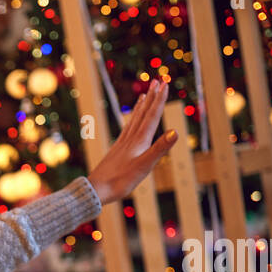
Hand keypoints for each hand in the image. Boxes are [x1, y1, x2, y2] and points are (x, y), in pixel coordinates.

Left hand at [87, 79, 176, 205]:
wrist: (96, 190)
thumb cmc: (120, 181)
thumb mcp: (144, 167)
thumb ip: (159, 149)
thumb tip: (175, 132)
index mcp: (139, 141)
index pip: (152, 116)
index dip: (160, 100)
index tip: (165, 84)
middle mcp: (130, 139)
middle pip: (143, 114)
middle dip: (152, 97)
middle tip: (159, 81)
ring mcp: (122, 144)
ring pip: (134, 120)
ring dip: (141, 106)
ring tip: (145, 95)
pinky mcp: (116, 150)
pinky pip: (126, 130)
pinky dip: (131, 121)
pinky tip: (131, 121)